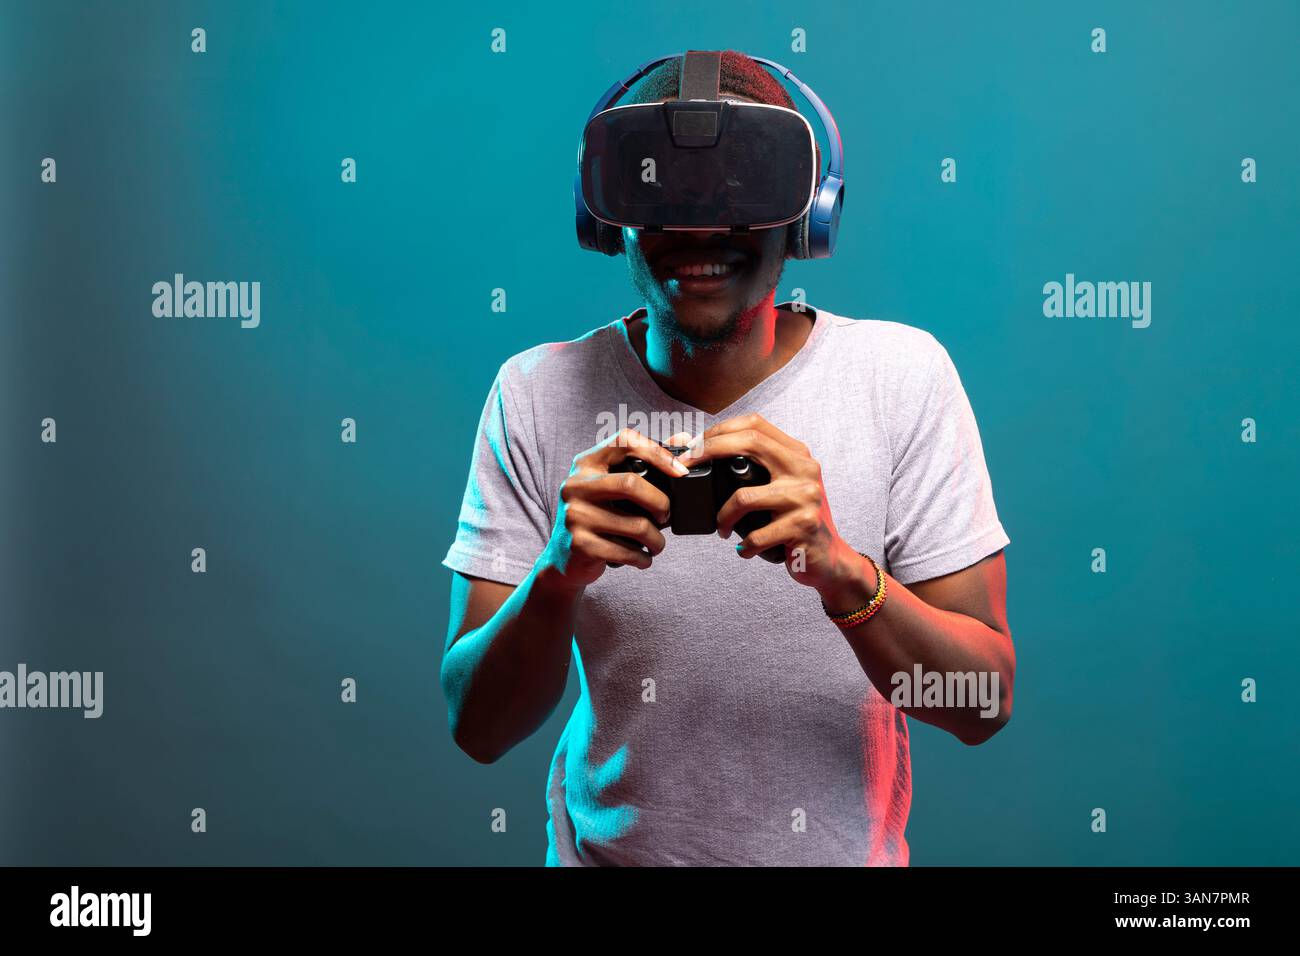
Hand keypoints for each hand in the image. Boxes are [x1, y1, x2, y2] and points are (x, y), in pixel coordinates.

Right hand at [538, 429, 688, 589]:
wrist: (563, 560)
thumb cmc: (596, 518)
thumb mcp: (613, 485)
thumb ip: (646, 462)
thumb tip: (683, 438)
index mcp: (586, 463)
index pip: (624, 440)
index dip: (657, 452)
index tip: (681, 472)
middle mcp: (576, 484)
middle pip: (631, 483)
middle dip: (661, 503)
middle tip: (667, 516)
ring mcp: (575, 515)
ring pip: (637, 525)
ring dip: (657, 540)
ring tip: (657, 544)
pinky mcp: (579, 544)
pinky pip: (627, 552)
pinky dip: (643, 558)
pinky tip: (643, 558)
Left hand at [691, 414, 861, 593]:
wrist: (829, 559)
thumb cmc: (791, 521)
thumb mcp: (776, 488)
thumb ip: (745, 468)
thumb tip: (688, 444)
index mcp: (797, 454)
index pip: (754, 424)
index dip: (718, 430)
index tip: (691, 446)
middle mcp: (805, 469)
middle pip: (750, 443)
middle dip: (709, 451)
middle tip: (684, 468)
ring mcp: (806, 497)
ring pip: (744, 497)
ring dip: (723, 518)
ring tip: (721, 528)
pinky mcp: (804, 526)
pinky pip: (755, 535)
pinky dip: (743, 546)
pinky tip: (744, 549)